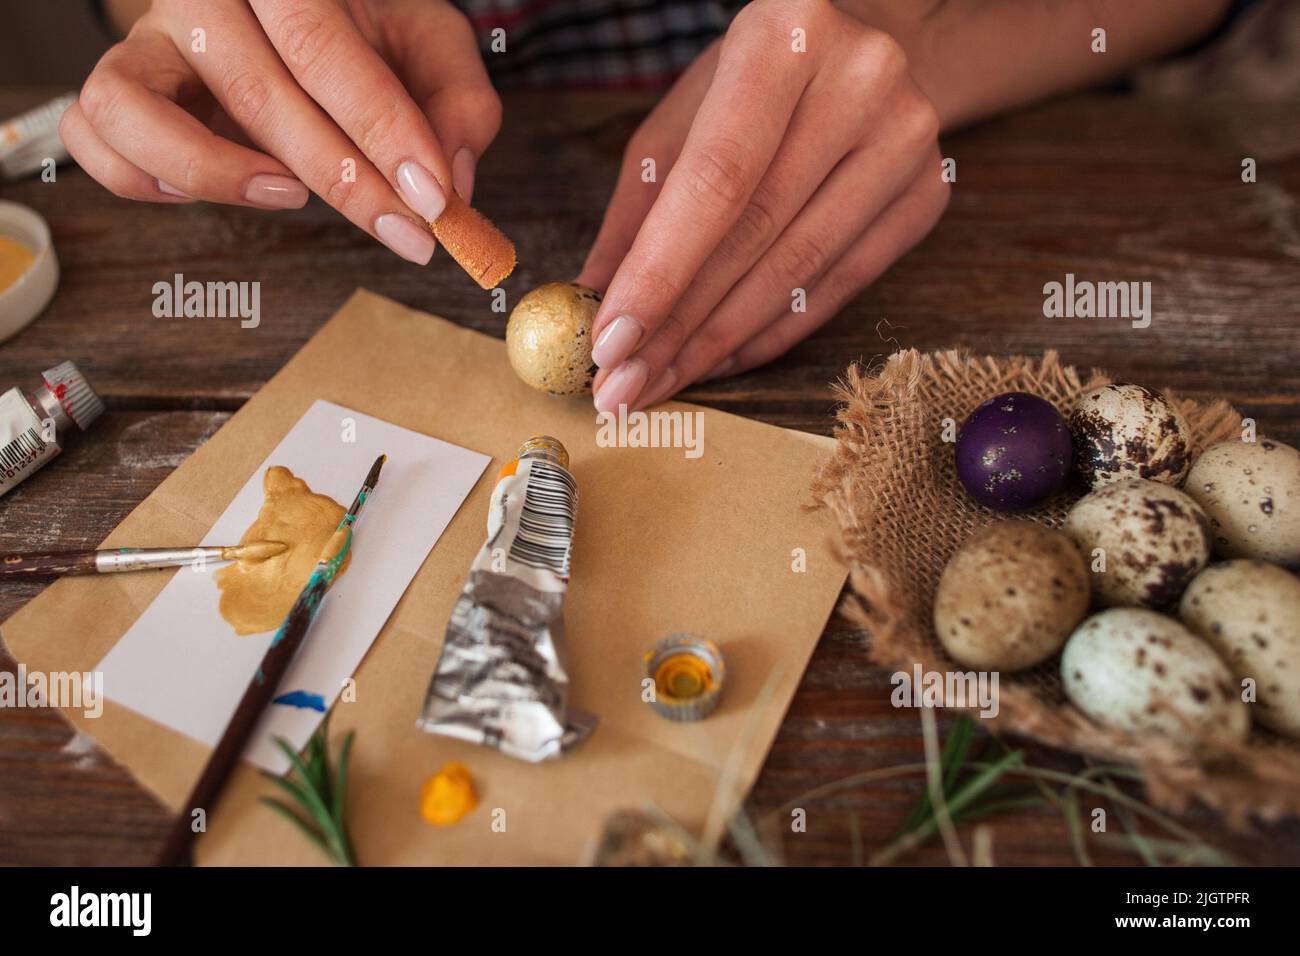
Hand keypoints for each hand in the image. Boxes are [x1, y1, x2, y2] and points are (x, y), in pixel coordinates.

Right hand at [60, 0, 500, 263]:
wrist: (289, 6)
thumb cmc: (360, 28)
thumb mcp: (425, 42)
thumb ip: (455, 99)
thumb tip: (454, 178)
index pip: (322, 45)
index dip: (381, 129)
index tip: (432, 196)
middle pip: (254, 90)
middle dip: (341, 178)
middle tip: (404, 229)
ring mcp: (151, 42)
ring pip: (130, 106)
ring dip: (214, 172)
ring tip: (288, 195)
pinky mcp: (122, 89)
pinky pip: (94, 140)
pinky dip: (146, 180)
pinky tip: (224, 191)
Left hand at [578, 0, 948, 412]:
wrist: (868, 52)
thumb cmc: (754, 85)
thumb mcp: (684, 118)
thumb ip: (638, 208)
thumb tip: (595, 300)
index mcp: (786, 36)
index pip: (718, 179)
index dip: (661, 271)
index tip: (610, 343)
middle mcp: (860, 81)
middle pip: (756, 235)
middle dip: (678, 325)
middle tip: (622, 386)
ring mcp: (907, 139)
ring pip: (798, 272)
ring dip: (718, 343)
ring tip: (660, 382)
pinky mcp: (928, 193)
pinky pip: (839, 287)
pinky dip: (770, 334)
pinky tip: (720, 361)